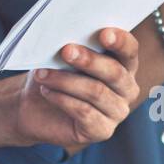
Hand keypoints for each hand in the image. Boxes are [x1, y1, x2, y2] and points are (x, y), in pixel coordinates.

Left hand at [12, 27, 140, 150]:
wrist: (33, 106)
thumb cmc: (53, 74)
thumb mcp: (62, 56)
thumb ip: (74, 46)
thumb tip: (70, 37)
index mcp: (123, 64)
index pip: (130, 50)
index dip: (120, 41)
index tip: (103, 33)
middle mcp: (126, 89)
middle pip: (115, 73)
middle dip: (89, 60)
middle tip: (65, 51)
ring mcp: (117, 112)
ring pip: (96, 92)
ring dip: (66, 81)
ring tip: (43, 74)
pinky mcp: (102, 130)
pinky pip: (85, 112)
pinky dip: (62, 99)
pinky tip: (46, 91)